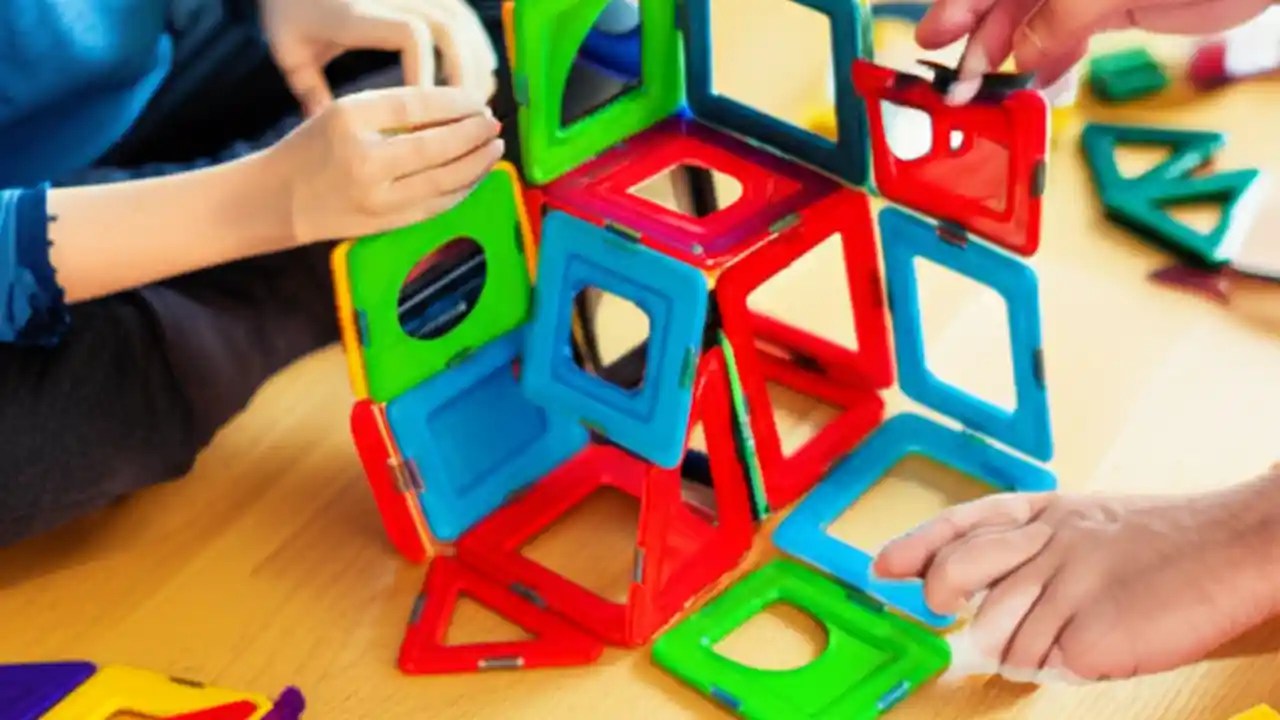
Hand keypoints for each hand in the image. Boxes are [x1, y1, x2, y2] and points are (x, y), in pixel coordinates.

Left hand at [259, 0, 496, 114]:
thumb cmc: (291, 13)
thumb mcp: (288, 52)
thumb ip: (309, 94)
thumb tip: (329, 144)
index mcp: (354, 11)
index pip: (410, 36)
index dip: (425, 77)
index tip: (419, 120)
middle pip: (446, 29)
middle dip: (460, 79)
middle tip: (462, 123)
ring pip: (461, 24)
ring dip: (474, 66)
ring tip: (473, 108)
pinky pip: (464, 18)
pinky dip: (475, 51)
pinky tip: (477, 82)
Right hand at [265, 85, 502, 243]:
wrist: (278, 199)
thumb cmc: (314, 149)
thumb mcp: (344, 113)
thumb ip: (394, 110)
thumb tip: (455, 110)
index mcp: (350, 119)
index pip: (417, 105)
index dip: (455, 103)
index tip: (476, 101)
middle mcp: (364, 159)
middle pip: (436, 145)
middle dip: (473, 134)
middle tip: (493, 124)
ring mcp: (377, 196)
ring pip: (443, 180)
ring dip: (476, 164)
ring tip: (493, 148)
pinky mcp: (386, 224)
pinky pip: (436, 206)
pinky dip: (462, 190)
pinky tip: (475, 175)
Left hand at [873, 470, 1279, 681]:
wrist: (1234, 548)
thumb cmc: (1165, 542)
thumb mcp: (1087, 525)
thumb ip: (1029, 547)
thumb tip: (970, 590)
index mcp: (1044, 512)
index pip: (963, 523)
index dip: (917, 546)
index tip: (884, 568)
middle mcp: (1045, 544)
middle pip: (957, 572)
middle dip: (941, 595)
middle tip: (947, 611)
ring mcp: (1066, 587)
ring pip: (997, 630)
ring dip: (1017, 644)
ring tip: (1061, 632)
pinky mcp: (1089, 633)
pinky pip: (1042, 663)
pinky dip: (1057, 664)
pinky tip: (1088, 648)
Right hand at [924, 0, 1273, 103]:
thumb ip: (1060, 17)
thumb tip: (1025, 53)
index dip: (958, 6)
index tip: (933, 39)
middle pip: (1004, 2)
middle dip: (978, 41)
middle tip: (956, 83)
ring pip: (1030, 23)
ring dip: (1010, 60)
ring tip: (992, 94)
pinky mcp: (1109, 7)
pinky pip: (1062, 37)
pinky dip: (1048, 63)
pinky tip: (1037, 85)